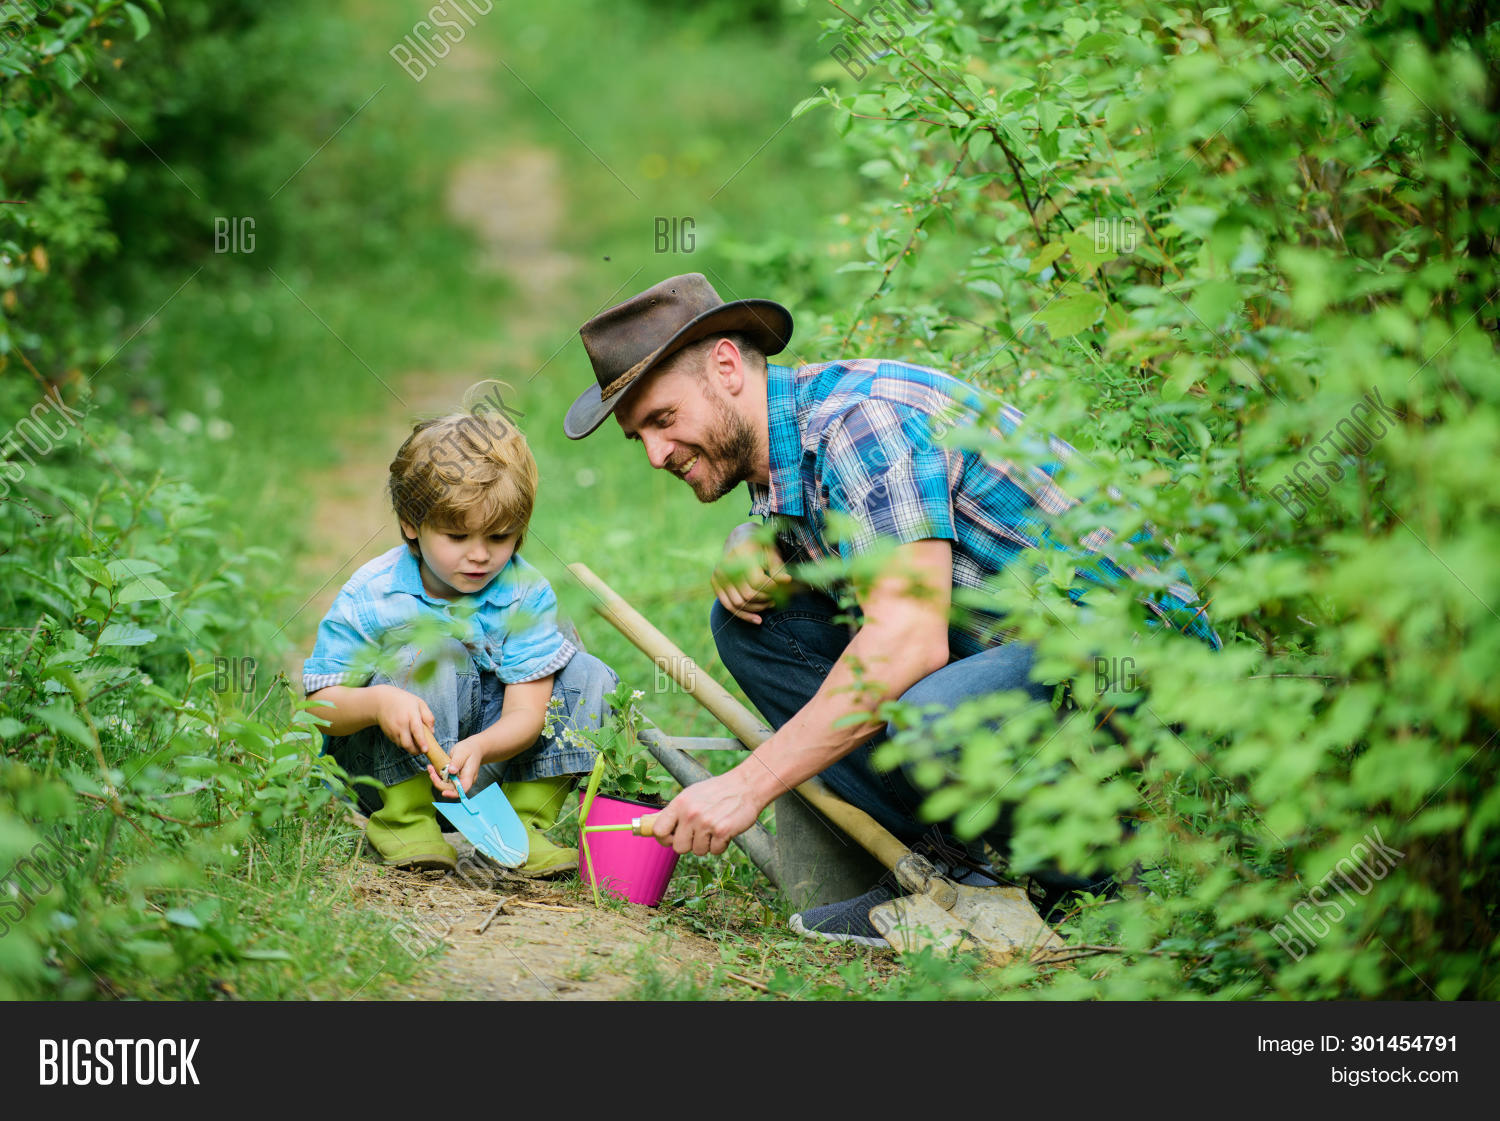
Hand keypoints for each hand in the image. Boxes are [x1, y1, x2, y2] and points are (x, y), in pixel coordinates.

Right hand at [375, 685, 436, 754]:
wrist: (382, 701)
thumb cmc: (405, 702)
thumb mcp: (420, 703)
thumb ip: (428, 716)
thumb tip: (432, 732)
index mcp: (410, 714)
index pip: (416, 730)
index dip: (421, 741)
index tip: (426, 750)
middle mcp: (401, 723)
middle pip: (407, 743)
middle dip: (416, 751)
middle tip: (423, 751)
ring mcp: (393, 729)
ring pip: (403, 745)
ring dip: (411, 748)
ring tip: (417, 745)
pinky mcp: (389, 734)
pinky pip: (398, 743)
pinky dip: (404, 744)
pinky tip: (409, 739)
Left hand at [428, 736, 483, 798]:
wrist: (473, 748)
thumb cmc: (469, 749)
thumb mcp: (463, 752)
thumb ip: (457, 762)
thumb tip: (451, 771)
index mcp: (469, 776)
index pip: (462, 789)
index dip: (453, 794)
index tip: (444, 793)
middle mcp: (464, 781)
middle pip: (450, 789)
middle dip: (439, 783)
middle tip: (431, 771)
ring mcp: (458, 780)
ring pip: (445, 785)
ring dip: (436, 779)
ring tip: (430, 768)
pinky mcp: (452, 777)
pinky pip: (443, 780)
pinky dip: (437, 776)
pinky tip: (432, 768)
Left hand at [647, 769, 764, 855]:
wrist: (746, 786)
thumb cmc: (717, 792)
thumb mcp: (691, 795)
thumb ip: (675, 812)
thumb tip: (652, 825)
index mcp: (680, 803)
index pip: (658, 830)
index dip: (664, 838)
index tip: (672, 838)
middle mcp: (691, 813)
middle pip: (678, 847)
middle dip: (689, 844)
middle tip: (699, 833)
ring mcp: (706, 823)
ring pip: (698, 851)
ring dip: (707, 844)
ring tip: (714, 828)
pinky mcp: (722, 831)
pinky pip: (715, 851)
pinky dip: (721, 845)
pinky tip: (724, 830)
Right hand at [711, 523, 793, 624]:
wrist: (739, 538)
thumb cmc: (759, 545)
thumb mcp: (772, 551)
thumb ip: (778, 567)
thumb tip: (786, 581)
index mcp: (742, 552)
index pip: (757, 580)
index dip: (772, 588)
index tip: (782, 587)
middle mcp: (726, 563)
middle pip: (748, 594)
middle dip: (766, 599)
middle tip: (777, 597)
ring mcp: (718, 574)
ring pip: (739, 603)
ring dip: (757, 608)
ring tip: (770, 603)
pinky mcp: (715, 582)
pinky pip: (729, 606)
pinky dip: (744, 615)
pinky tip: (758, 619)